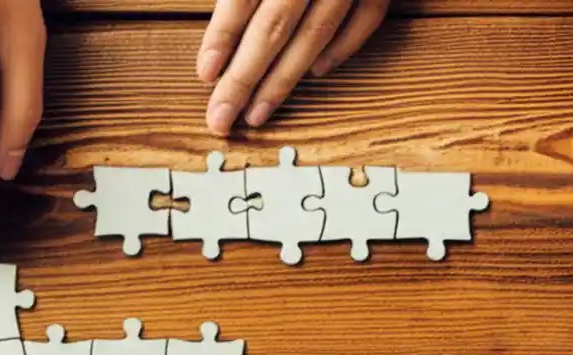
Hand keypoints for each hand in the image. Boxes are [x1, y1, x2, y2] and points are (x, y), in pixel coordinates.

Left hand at [197, 0, 388, 133]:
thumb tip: (227, 36)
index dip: (222, 36)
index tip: (206, 74)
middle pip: (275, 27)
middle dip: (245, 78)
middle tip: (221, 118)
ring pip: (317, 33)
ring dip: (285, 78)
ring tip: (258, 113)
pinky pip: (366, 19)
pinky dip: (341, 48)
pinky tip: (317, 71)